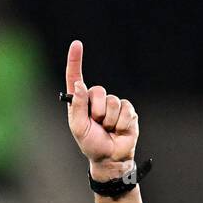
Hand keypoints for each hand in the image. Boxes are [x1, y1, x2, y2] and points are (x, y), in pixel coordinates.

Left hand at [65, 39, 138, 178]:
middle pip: (97, 91)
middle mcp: (96, 100)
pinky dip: (120, 123)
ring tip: (108, 129)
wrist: (111, 157)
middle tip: (97, 125)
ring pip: (112, 102)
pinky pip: (124, 110)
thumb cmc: (91, 144)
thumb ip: (78, 106)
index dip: (75, 61)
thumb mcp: (78, 127)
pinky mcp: (127, 110)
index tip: (76, 44)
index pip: (76, 77)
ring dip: (109, 120)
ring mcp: (113, 104)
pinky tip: (118, 130)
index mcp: (81, 102)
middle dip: (96, 111)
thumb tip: (79, 85)